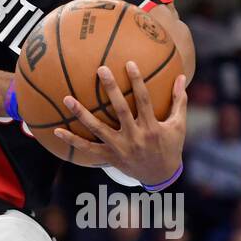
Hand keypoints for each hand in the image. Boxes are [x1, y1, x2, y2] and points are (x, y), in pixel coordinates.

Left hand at [53, 63, 186, 186]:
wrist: (161, 176)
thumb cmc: (170, 146)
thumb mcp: (178, 125)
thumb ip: (178, 100)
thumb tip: (183, 76)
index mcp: (151, 127)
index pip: (144, 100)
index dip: (137, 82)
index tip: (129, 63)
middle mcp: (135, 137)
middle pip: (120, 110)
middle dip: (111, 89)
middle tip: (100, 69)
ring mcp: (120, 147)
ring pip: (98, 129)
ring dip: (82, 114)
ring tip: (67, 99)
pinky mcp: (109, 157)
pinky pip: (88, 148)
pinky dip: (72, 140)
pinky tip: (57, 130)